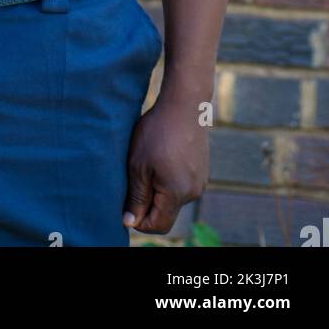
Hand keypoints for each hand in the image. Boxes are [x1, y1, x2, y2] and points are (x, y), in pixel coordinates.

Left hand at [123, 94, 209, 234]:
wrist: (184, 104)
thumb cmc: (157, 132)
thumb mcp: (138, 165)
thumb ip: (136, 197)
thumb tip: (130, 222)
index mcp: (176, 194)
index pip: (158, 224)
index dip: (139, 220)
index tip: (126, 202)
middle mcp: (193, 192)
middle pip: (166, 212)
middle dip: (148, 202)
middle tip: (134, 176)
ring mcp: (200, 181)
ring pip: (173, 197)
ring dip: (158, 188)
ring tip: (148, 162)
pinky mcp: (202, 170)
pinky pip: (182, 184)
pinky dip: (169, 178)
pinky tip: (162, 155)